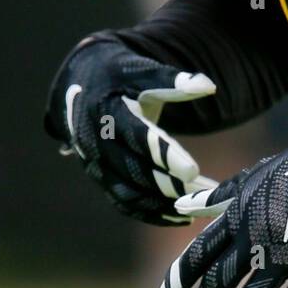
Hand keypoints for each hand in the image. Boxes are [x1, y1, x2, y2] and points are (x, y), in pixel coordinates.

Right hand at [44, 34, 217, 224]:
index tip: (193, 170)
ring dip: (161, 204)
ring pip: (128, 192)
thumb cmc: (118, 75)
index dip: (164, 155)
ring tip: (196, 208)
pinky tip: (178, 217)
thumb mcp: (141, 70)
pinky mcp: (100, 177)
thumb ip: (173, 79)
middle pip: (134, 171)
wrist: (79, 84)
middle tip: (203, 194)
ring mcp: (95, 163)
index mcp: (106, 111)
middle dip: (168, 185)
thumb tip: (208, 86)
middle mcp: (96, 142)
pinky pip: (123, 201)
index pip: (138, 137)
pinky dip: (149, 212)